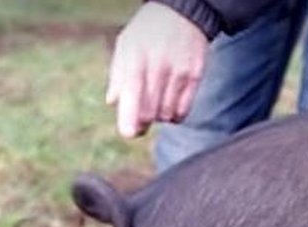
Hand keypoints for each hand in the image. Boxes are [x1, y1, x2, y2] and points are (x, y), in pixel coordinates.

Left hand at [107, 2, 208, 137]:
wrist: (183, 12)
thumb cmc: (148, 30)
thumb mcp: (126, 45)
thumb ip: (118, 74)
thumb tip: (113, 102)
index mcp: (136, 60)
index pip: (132, 98)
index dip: (130, 121)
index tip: (129, 133)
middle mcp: (158, 68)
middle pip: (150, 113)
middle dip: (143, 121)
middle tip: (141, 117)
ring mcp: (179, 73)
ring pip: (167, 114)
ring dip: (159, 116)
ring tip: (156, 103)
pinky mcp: (195, 76)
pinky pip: (183, 110)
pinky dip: (175, 115)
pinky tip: (170, 105)